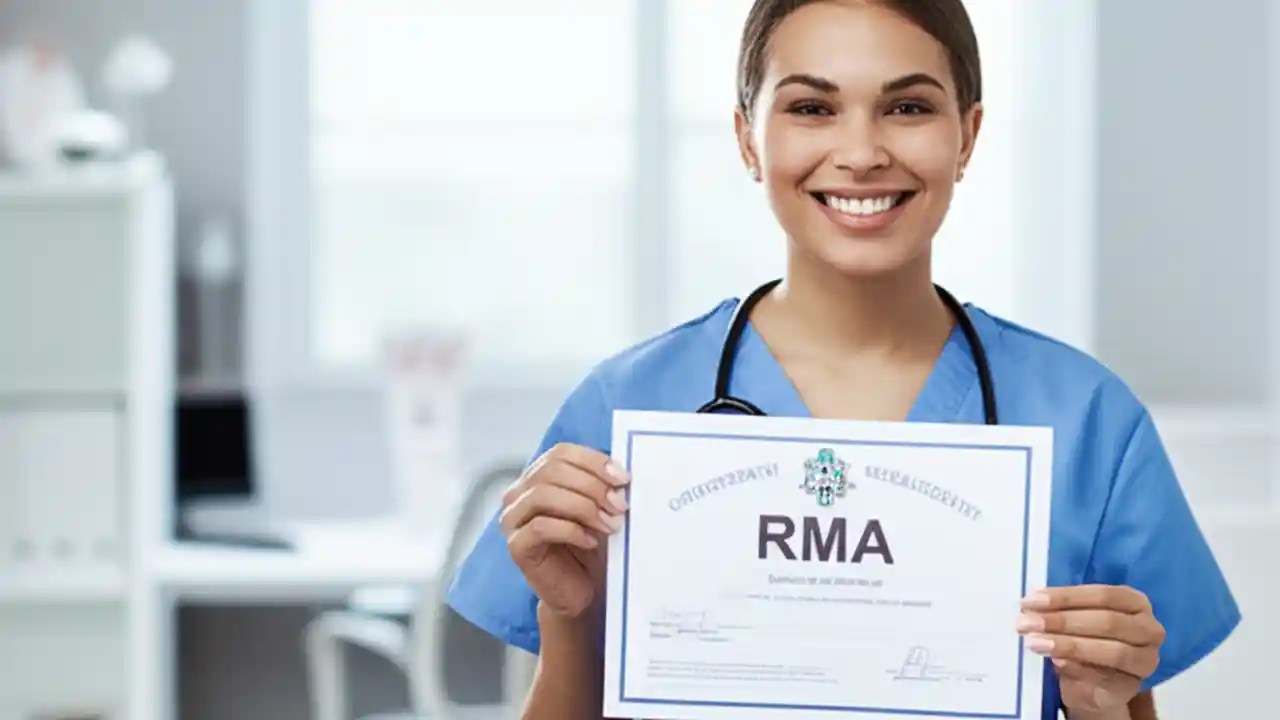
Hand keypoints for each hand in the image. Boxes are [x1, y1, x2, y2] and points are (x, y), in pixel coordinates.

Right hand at [500, 442, 629, 619]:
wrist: (579, 590)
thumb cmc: (590, 545)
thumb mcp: (599, 508)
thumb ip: (602, 485)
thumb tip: (619, 473)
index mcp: (538, 476)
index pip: (561, 453)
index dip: (593, 461)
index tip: (623, 479)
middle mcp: (519, 493)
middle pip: (552, 471)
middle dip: (592, 486)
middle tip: (620, 505)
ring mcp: (513, 519)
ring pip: (543, 495)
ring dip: (583, 507)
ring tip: (609, 524)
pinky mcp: (516, 546)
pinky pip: (541, 527)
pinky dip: (571, 530)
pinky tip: (590, 541)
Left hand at [1017, 585, 1164, 714]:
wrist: (1092, 682)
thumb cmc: (1085, 637)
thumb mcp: (1075, 618)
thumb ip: (1060, 610)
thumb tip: (1031, 607)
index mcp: (1135, 603)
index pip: (1104, 595)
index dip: (1066, 597)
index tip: (1031, 600)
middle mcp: (1149, 630)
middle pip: (1108, 622)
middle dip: (1063, 621)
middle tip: (1027, 623)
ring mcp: (1144, 661)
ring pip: (1113, 651)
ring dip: (1069, 646)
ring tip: (1035, 643)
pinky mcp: (1131, 688)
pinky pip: (1106, 679)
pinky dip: (1079, 669)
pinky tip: (1055, 662)